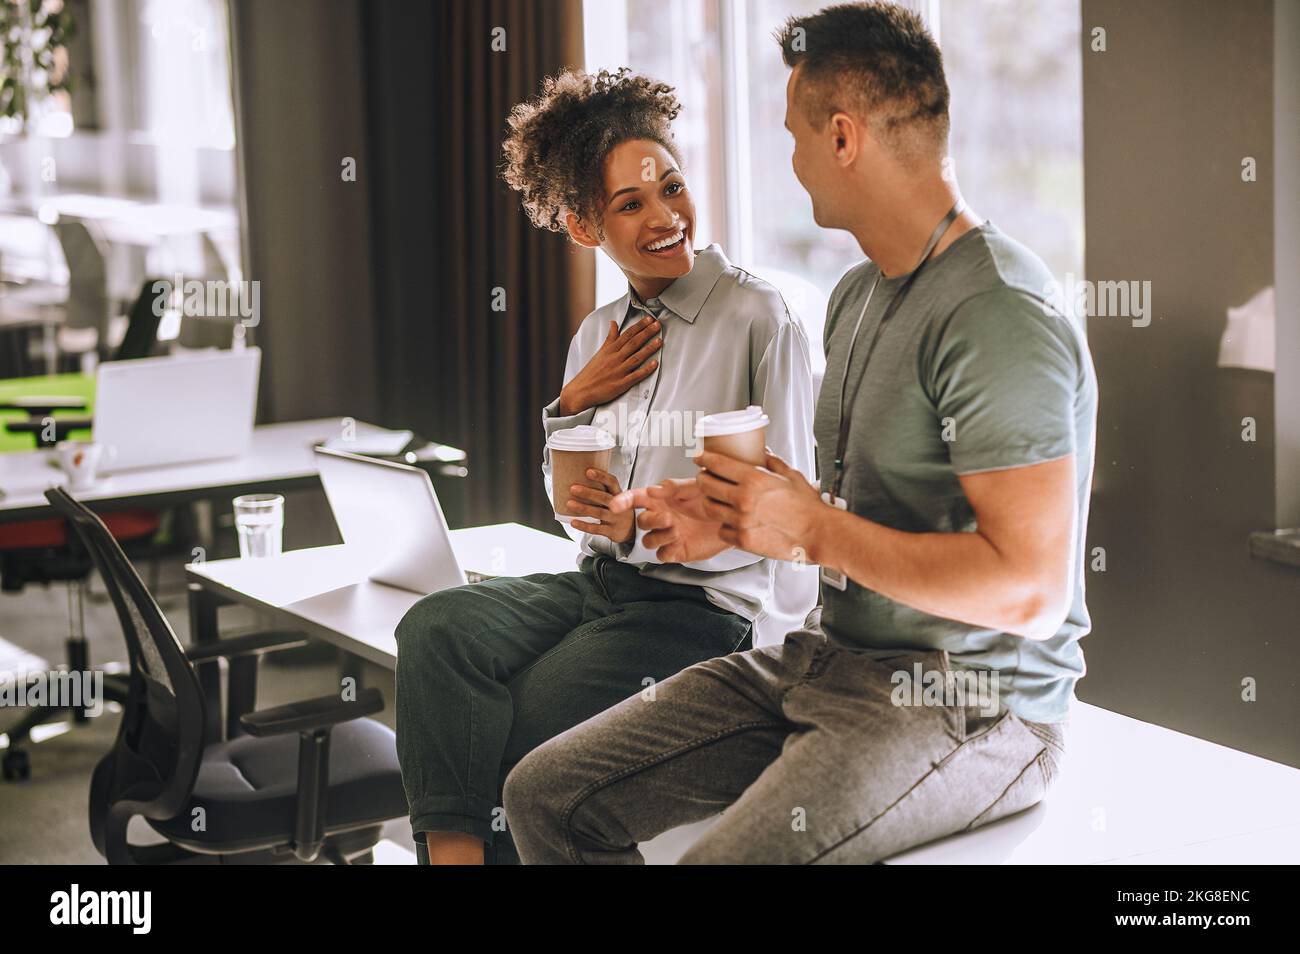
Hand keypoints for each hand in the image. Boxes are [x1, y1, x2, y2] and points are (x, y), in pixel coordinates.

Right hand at [559, 316, 661, 415]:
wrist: (581, 390)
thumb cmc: (591, 372)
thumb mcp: (600, 352)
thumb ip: (610, 338)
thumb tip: (613, 322)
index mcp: (610, 350)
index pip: (627, 335)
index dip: (639, 326)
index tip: (649, 319)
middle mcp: (614, 359)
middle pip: (633, 343)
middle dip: (646, 333)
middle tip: (657, 325)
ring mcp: (618, 371)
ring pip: (636, 358)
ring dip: (648, 349)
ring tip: (660, 341)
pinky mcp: (620, 384)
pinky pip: (635, 376)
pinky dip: (646, 370)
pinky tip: (655, 364)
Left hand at [565, 468, 634, 543]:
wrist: (629, 530)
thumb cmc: (617, 509)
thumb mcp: (616, 497)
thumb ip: (603, 489)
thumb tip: (578, 477)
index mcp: (620, 494)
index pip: (612, 482)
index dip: (601, 476)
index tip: (588, 472)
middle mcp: (620, 506)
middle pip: (604, 498)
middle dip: (588, 493)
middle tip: (573, 488)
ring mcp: (616, 519)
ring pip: (599, 513)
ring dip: (583, 508)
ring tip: (569, 503)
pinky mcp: (611, 531)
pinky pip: (597, 529)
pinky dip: (584, 526)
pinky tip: (573, 522)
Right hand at [610, 479, 729, 562]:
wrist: (735, 519)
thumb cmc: (714, 500)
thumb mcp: (696, 487)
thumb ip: (674, 487)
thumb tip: (653, 489)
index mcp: (663, 500)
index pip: (636, 499)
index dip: (623, 501)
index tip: (615, 505)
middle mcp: (663, 518)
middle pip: (641, 521)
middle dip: (650, 520)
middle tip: (668, 517)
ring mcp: (668, 536)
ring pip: (647, 540)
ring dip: (658, 535)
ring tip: (677, 529)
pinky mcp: (677, 552)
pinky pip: (661, 555)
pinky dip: (666, 549)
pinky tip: (678, 541)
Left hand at [693, 450, 823, 561]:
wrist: (817, 533)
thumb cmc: (808, 506)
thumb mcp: (791, 475)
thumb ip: (772, 461)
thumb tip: (762, 452)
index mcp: (754, 479)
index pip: (717, 464)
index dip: (703, 458)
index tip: (699, 457)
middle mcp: (744, 499)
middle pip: (706, 485)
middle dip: (702, 478)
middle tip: (705, 477)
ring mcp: (741, 520)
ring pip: (709, 507)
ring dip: (709, 501)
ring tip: (715, 499)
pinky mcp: (742, 539)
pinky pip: (722, 530)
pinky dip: (724, 525)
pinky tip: (731, 521)